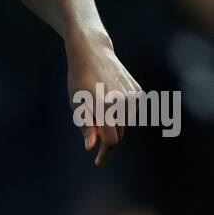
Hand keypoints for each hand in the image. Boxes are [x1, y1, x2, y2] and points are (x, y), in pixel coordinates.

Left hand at [66, 32, 143, 166]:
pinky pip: (130, 112)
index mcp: (104, 107)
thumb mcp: (76, 104)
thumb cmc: (79, 80)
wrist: (93, 53)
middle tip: (95, 142)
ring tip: (98, 109)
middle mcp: (121, 102)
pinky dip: (120, 113)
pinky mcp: (138, 91)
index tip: (98, 161)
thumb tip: (91, 146)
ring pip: (125, 123)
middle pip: (119, 134)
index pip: (111, 140)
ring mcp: (132, 96)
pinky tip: (110, 99)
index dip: (105, 153)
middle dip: (107, 140)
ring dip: (113, 125)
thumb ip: (86, 126)